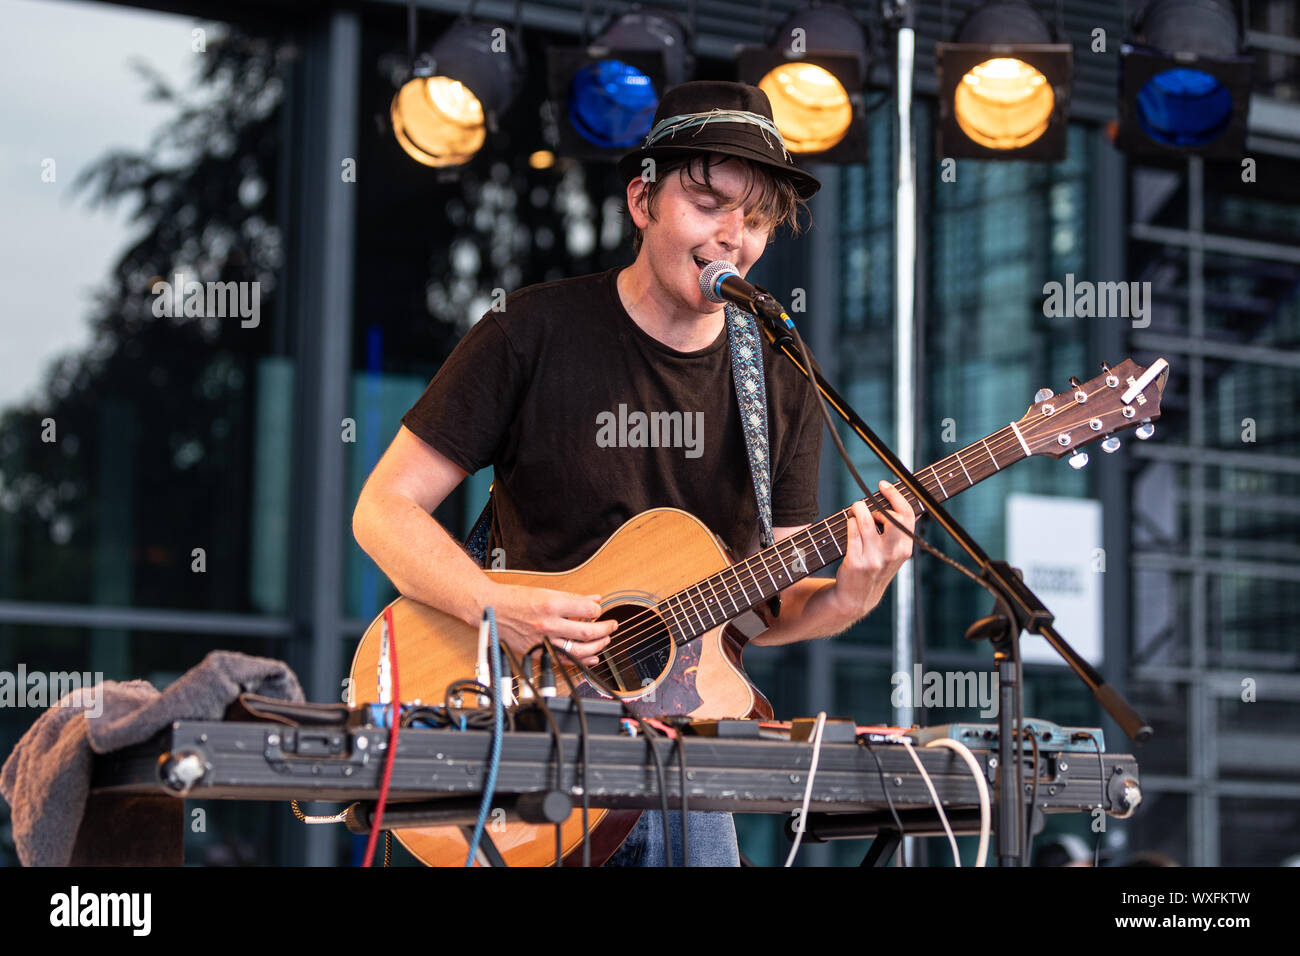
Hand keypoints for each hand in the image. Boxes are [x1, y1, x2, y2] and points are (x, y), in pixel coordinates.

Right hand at [478, 583, 616, 665]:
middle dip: (604, 630)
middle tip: (612, 626)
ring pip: (578, 651)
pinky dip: (581, 661)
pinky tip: (592, 658)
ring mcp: (542, 640)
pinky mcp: (536, 652)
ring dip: (597, 647)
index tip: (599, 610)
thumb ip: (573, 598)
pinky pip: (563, 660)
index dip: (598, 611)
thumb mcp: (546, 590)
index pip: (587, 611)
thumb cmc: (514, 598)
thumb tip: (594, 600)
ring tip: (605, 640)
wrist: (489, 608)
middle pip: (586, 633)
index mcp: (551, 605)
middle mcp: (548, 624)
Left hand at [829, 480, 915, 621]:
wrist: (857, 597)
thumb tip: (892, 497)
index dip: (896, 495)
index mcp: (905, 548)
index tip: (884, 484)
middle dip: (879, 502)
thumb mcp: (893, 552)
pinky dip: (849, 521)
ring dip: (858, 509)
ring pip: (866, 520)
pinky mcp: (856, 561)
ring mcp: (874, 558)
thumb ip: (896, 529)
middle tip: (869, 501)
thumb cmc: (874, 566)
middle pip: (892, 516)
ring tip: (855, 512)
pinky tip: (849, 523)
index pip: (908, 515)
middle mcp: (892, 554)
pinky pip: (852, 530)